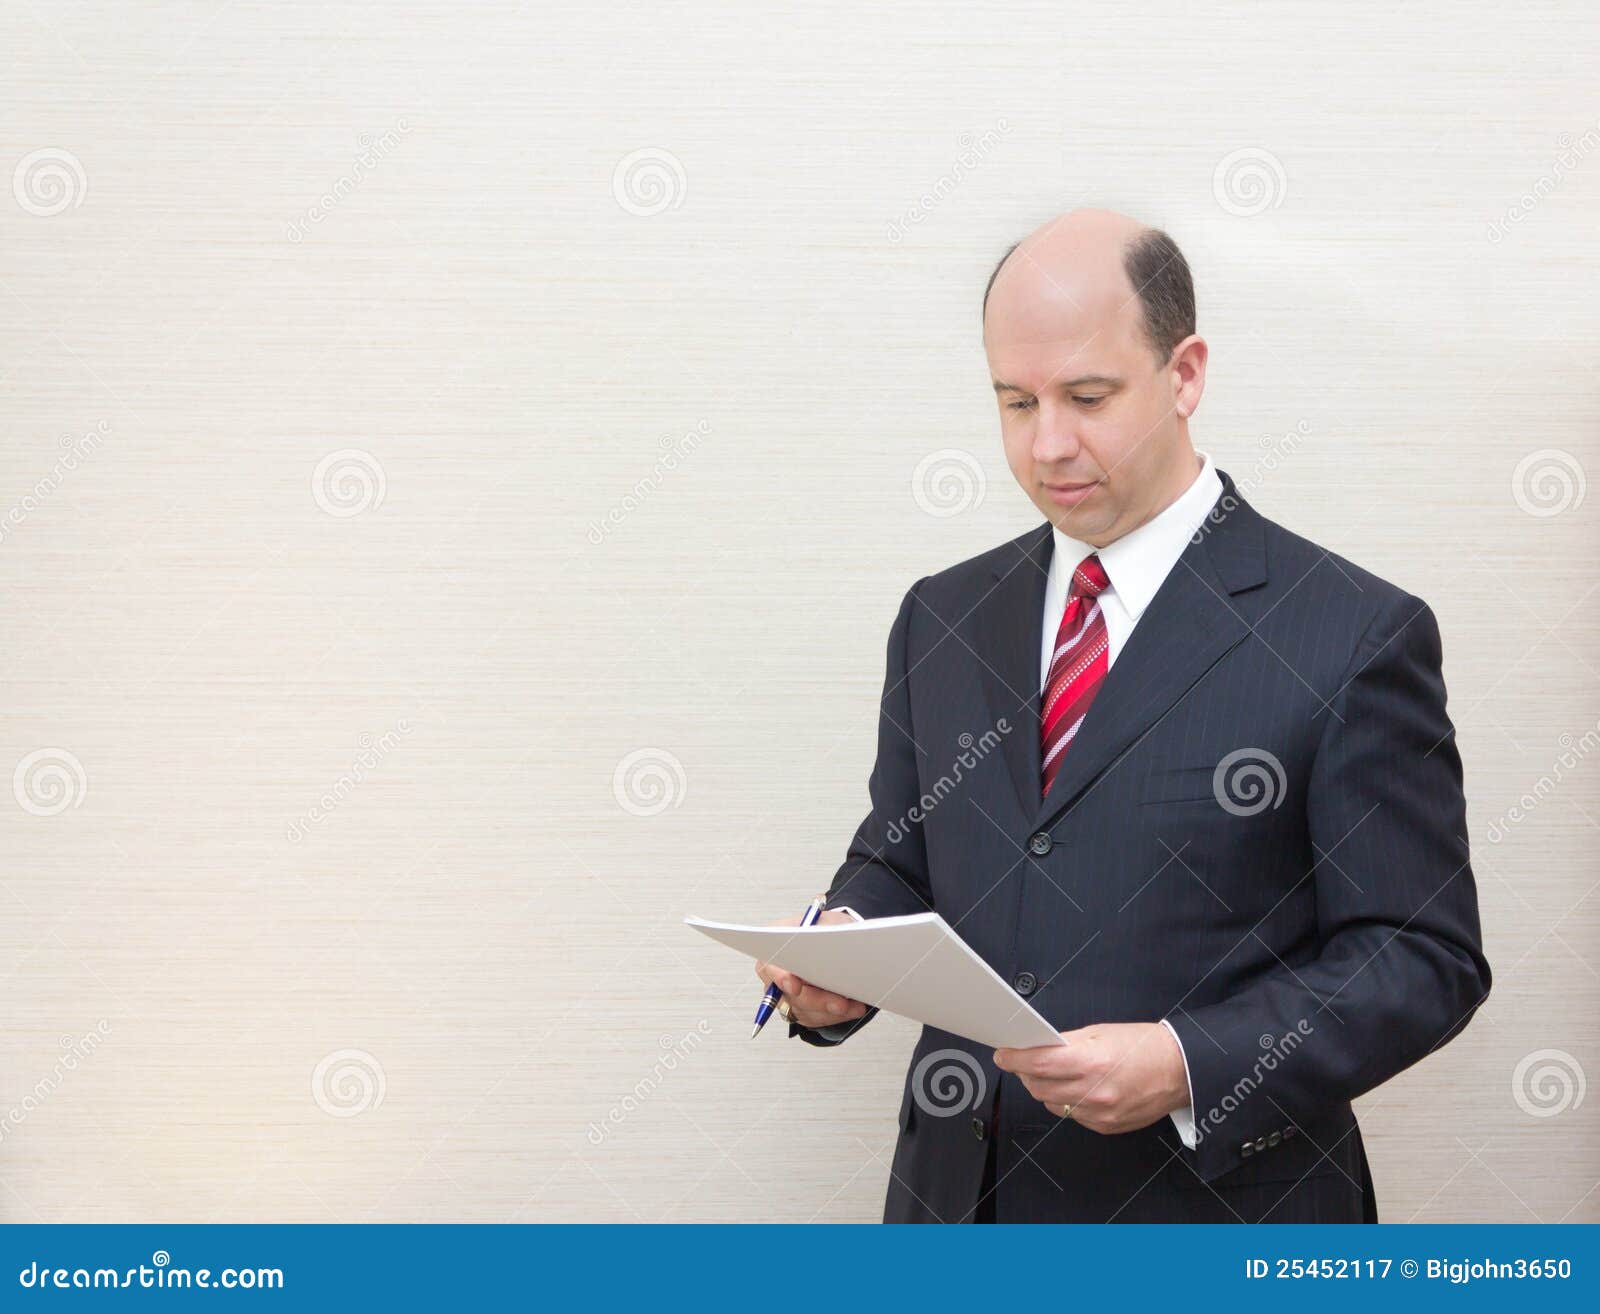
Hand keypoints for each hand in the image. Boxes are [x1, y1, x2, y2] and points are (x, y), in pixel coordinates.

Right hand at [753, 907, 868, 1028]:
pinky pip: (816, 1019)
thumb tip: (833, 945)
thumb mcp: (830, 922)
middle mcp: (775, 974)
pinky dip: (836, 1016)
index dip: (781, 977)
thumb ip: (827, 933)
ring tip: (854, 1006)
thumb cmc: (828, 929)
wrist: (836, 939)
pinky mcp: (801, 1009)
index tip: (794, 985)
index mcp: (775, 946)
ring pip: (805, 1011)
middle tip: (840, 1003)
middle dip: (818, 1000)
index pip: (771, 965)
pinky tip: (853, 1009)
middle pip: (790, 994)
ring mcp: (787, 994)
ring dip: (831, 1011)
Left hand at [993, 1022, 1187, 1134]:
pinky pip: (1071, 1115)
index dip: (1013, 1059)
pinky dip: (1065, 1101)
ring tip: (1051, 1073)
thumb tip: (1038, 1047)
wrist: (1180, 1071)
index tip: (1003, 1054)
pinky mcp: (1105, 1127)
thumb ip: (1066, 1042)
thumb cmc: (1144, 1047)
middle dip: (1025, 1073)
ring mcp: (1099, 1114)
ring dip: (1043, 1088)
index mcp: (1091, 1062)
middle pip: (1038, 1087)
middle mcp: (1094, 1092)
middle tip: (1024, 1061)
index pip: (1037, 1064)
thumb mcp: (1101, 1032)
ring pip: (1051, 1103)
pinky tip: (1074, 1088)